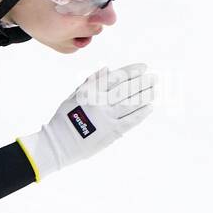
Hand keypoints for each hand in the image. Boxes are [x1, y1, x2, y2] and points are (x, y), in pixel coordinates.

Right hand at [19, 63, 156, 179]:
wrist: (58, 144)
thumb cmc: (64, 120)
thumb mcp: (74, 97)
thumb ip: (91, 82)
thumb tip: (108, 69)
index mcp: (90, 93)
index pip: (116, 78)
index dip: (131, 71)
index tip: (143, 67)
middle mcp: (100, 104)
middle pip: (126, 89)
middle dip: (142, 82)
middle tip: (154, 78)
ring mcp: (107, 118)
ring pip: (131, 103)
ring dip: (145, 96)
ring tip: (154, 90)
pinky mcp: (112, 133)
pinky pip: (131, 120)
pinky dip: (141, 113)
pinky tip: (149, 107)